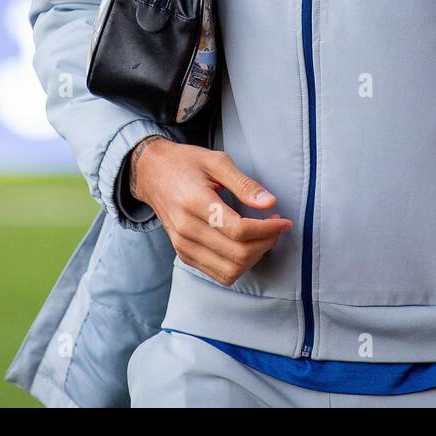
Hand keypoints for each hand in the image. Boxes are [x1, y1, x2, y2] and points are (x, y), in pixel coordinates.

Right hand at [128, 138, 291, 285]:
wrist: (152, 174)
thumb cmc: (186, 163)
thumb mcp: (217, 161)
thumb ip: (244, 184)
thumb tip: (270, 203)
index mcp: (195, 203)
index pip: (239, 230)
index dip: (268, 229)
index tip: (283, 220)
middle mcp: (187, 230)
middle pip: (237, 254)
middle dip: (266, 243)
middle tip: (276, 226)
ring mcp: (183, 246)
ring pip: (230, 270)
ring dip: (254, 257)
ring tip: (263, 236)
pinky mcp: (184, 254)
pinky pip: (218, 274)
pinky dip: (239, 265)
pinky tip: (247, 245)